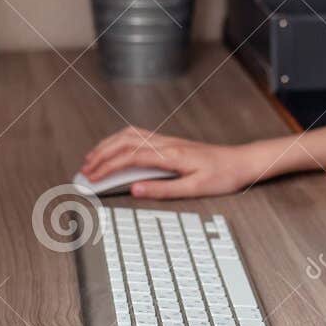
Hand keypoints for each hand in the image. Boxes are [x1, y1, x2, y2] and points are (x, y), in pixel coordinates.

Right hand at [79, 126, 266, 200]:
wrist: (241, 162)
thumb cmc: (223, 176)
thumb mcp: (194, 189)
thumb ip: (162, 189)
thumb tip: (135, 190)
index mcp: (170, 155)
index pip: (130, 157)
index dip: (107, 167)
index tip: (92, 177)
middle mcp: (166, 144)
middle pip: (124, 142)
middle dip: (101, 154)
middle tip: (84, 170)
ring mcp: (167, 141)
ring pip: (129, 135)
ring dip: (108, 145)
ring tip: (93, 159)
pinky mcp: (170, 143)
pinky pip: (138, 136)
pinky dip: (120, 141)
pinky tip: (115, 150)